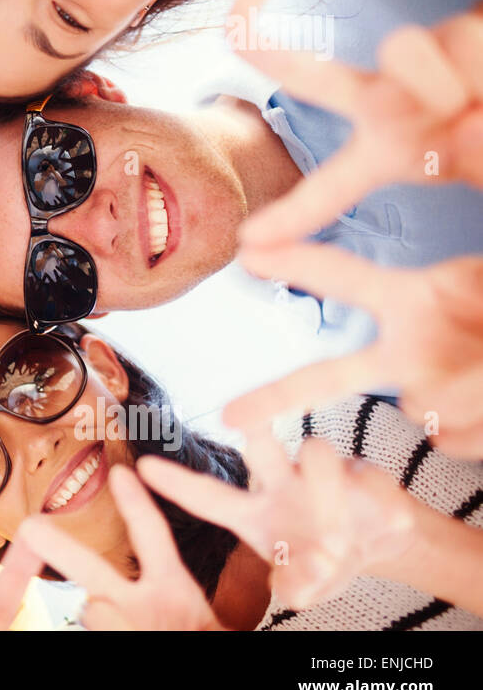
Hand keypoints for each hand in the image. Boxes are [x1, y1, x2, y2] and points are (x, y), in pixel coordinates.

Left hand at [14, 465, 223, 629]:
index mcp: (172, 591)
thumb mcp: (224, 620)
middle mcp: (139, 608)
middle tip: (30, 526)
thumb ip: (225, 586)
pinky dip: (99, 629)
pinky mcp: (103, 643)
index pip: (152, 534)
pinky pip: (89, 627)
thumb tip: (248, 551)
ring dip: (101, 612)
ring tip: (127, 623)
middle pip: (88, 568)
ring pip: (91, 608)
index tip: (121, 473)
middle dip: (56, 545)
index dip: (135, 502)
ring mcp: (116, 628)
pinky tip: (116, 629)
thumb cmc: (208, 648)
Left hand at [138, 433, 416, 609]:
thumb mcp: (304, 584)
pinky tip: (392, 519)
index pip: (208, 497)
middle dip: (253, 430)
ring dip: (329, 485)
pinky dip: (383, 502)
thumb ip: (297, 586)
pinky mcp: (369, 474)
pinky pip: (373, 480)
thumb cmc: (321, 556)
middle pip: (262, 450)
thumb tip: (298, 587)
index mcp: (252, 511)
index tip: (142, 467)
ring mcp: (324, 473)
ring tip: (339, 533)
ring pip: (319, 455)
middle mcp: (281, 481)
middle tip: (244, 421)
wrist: (376, 541)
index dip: (177, 483)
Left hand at [229, 246, 482, 457]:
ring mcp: (438, 398)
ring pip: (411, 405)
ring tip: (478, 369)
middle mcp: (416, 350)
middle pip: (323, 382)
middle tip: (230, 417)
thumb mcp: (472, 282)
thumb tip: (405, 313)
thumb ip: (427, 299)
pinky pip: (446, 436)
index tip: (248, 254)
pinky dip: (465, 421)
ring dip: (435, 391)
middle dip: (272, 399)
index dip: (293, 263)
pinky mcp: (468, 434)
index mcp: (417, 299)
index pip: (341, 277)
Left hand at [238, 7, 482, 245]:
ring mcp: (423, 61)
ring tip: (474, 104)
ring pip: (407, 49)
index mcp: (394, 151)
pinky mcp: (463, 31)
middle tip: (234, 34)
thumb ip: (458, 161)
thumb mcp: (471, 165)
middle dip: (277, 57)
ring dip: (450, 79)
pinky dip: (475, 64)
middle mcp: (392, 102)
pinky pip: (457, 41)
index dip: (295, 217)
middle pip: (319, 81)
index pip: (332, 188)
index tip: (248, 245)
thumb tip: (460, 138)